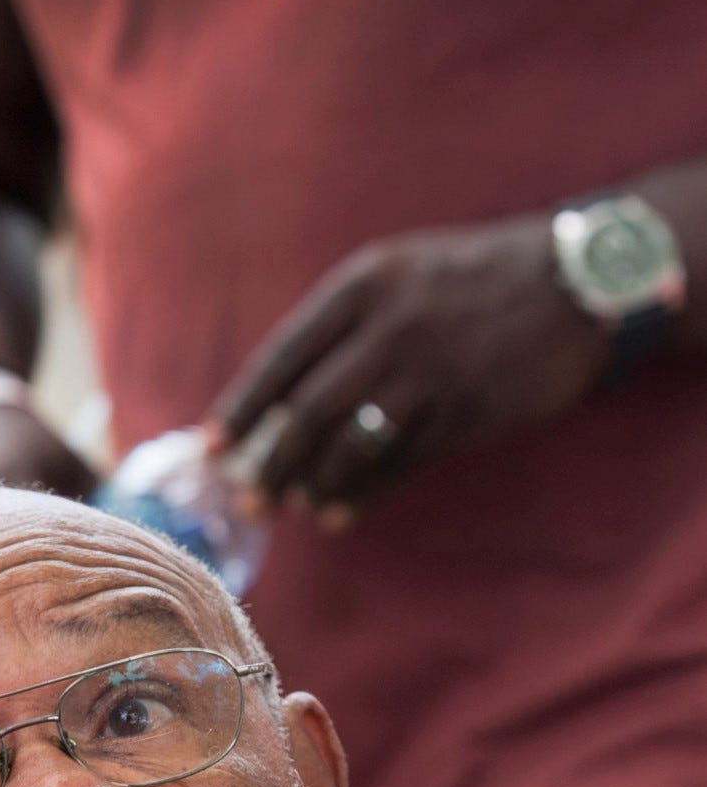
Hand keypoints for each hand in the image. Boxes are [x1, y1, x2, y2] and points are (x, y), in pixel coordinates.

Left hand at [208, 215, 608, 522]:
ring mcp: (430, 371)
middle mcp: (390, 327)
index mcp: (363, 287)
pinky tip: (339, 512)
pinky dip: (363, 492)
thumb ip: (343, 325)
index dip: (243, 407)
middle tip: (247, 499)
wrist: (573, 281)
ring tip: (293, 506)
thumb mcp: (400, 274)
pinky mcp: (466, 410)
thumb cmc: (471, 280)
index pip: (282, 356)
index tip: (213, 447)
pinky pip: (399, 463)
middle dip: (269, 462)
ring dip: (313, 483)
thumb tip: (282, 397)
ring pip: (351, 443)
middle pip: (308, 411)